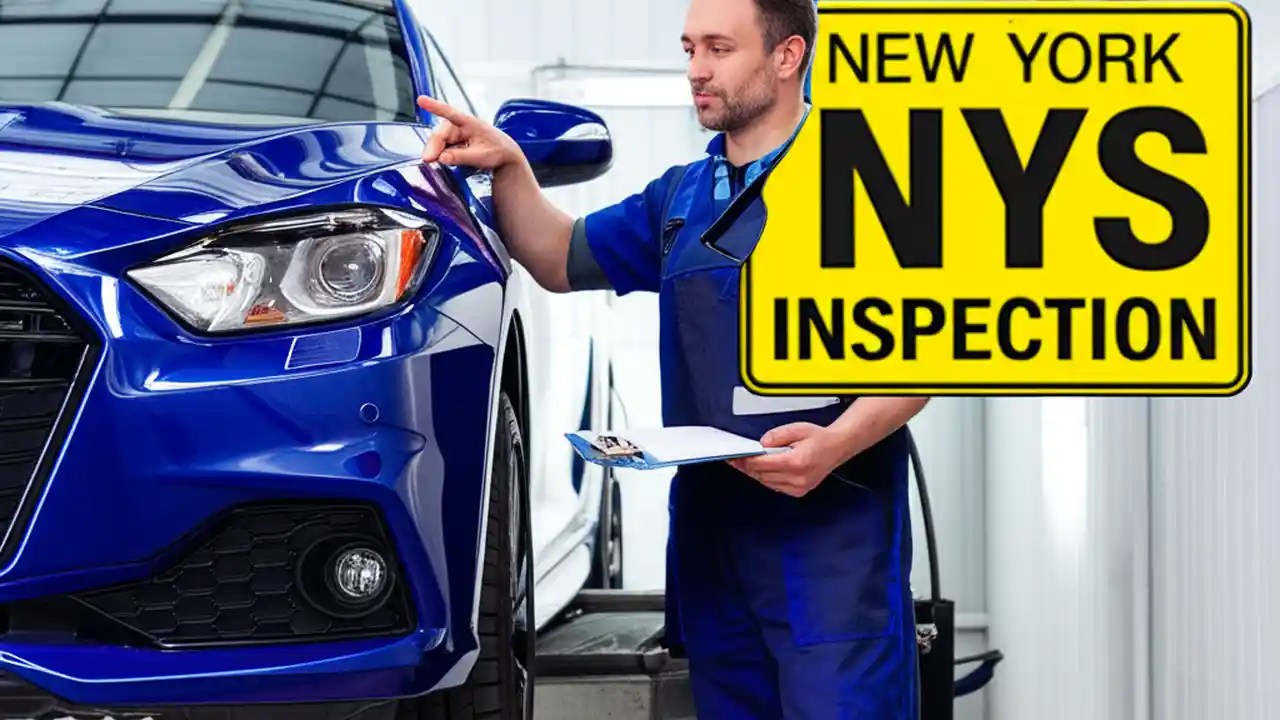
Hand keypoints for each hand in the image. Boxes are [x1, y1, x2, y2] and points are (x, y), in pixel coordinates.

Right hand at [417, 95, 520, 169]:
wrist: (505, 156)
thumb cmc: (497, 151)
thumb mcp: (481, 156)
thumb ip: (461, 157)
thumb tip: (442, 157)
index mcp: (469, 122)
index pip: (450, 113)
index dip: (435, 106)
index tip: (421, 100)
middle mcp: (459, 126)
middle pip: (440, 134)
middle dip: (433, 146)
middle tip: (428, 160)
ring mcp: (454, 135)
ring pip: (438, 143)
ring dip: (434, 152)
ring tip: (433, 163)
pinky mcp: (452, 144)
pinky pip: (441, 149)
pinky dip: (438, 156)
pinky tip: (438, 162)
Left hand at [726, 422, 842, 497]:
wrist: (837, 447)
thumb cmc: (819, 438)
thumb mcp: (796, 428)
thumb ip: (775, 436)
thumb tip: (760, 445)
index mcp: (796, 462)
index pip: (762, 465)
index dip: (746, 460)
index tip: (735, 456)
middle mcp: (797, 478)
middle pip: (762, 475)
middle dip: (748, 467)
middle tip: (737, 459)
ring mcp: (798, 487)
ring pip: (766, 482)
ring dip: (756, 473)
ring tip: (747, 463)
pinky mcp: (799, 492)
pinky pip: (775, 486)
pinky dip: (767, 478)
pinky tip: (764, 469)